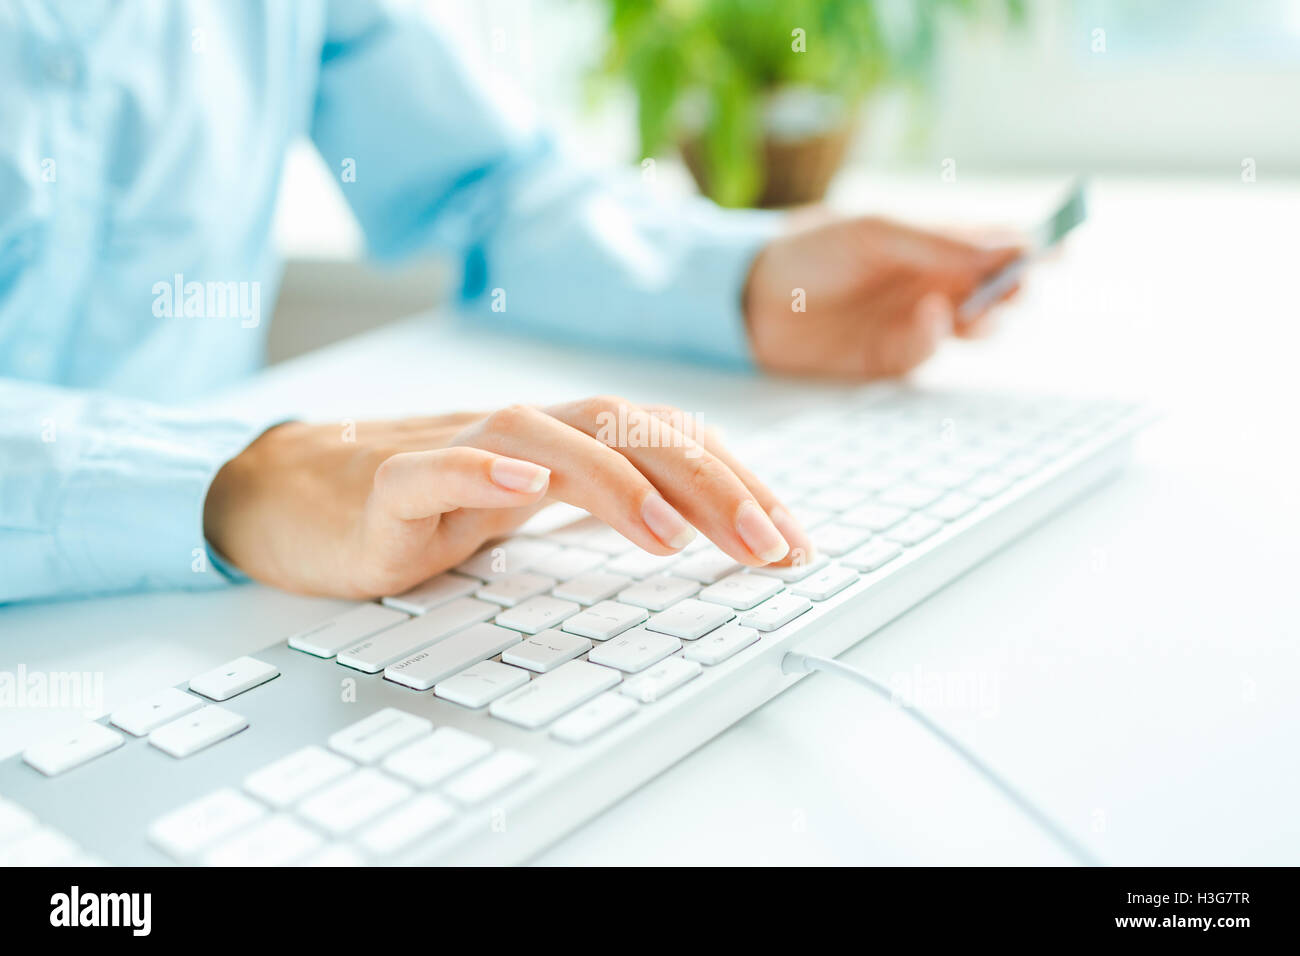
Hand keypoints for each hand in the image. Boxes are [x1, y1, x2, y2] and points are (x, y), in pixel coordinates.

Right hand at [203, 398, 811, 597]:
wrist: (293, 496)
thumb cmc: (422, 503)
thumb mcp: (530, 507)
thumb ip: (602, 501)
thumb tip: (704, 523)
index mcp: (564, 443)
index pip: (667, 441)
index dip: (737, 482)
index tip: (792, 541)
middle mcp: (521, 436)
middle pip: (627, 428)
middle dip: (711, 484)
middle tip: (770, 546)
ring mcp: (453, 450)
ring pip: (543, 437)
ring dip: (616, 480)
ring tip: (673, 537)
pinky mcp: (386, 487)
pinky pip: (431, 467)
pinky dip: (478, 468)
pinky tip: (522, 487)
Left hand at [744, 216, 1022, 378]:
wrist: (751, 295)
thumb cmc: (811, 248)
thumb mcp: (875, 231)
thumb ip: (936, 241)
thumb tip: (1000, 246)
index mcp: (934, 240)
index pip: (997, 241)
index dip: (1033, 244)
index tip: (1062, 247)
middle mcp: (932, 280)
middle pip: (996, 288)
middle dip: (1015, 287)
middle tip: (1018, 284)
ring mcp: (914, 320)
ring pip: (972, 326)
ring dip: (984, 317)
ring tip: (980, 303)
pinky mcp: (890, 356)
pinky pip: (928, 351)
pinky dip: (935, 336)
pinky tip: (929, 317)